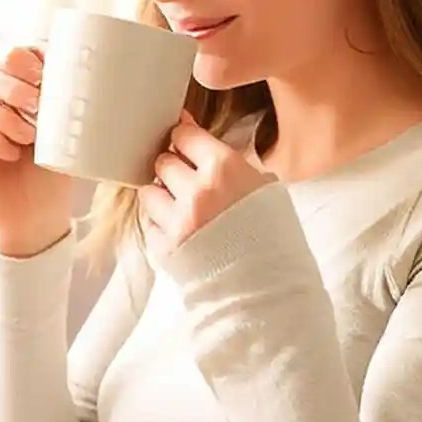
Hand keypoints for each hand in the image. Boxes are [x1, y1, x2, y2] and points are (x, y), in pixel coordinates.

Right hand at [0, 42, 72, 257]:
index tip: (43, 71)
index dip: (18, 56)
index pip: (2, 54)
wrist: (37, 218)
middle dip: (13, 86)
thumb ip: (65, 103)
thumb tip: (87, 74)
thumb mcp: (65, 134)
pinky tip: (12, 153)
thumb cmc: (52, 173)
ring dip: (3, 116)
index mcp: (9, 89)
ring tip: (29, 137)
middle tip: (38, 106)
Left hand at [137, 112, 274, 260]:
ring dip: (160, 197)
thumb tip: (198, 138)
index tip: (185, 146)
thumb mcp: (264, 189)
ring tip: (179, 209)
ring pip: (148, 192)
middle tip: (185, 182)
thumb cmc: (272, 237)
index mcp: (225, 168)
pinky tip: (180, 233)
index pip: (184, 136)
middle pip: (163, 162)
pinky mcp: (165, 247)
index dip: (184, 141)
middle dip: (172, 170)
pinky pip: (149, 225)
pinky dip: (160, 226)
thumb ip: (232, 164)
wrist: (268, 285)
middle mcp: (197, 190)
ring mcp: (178, 220)